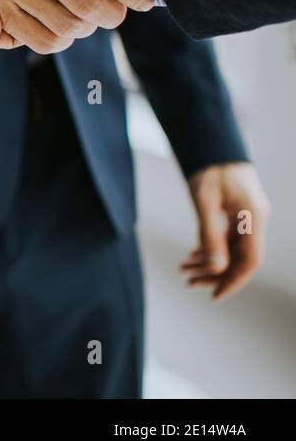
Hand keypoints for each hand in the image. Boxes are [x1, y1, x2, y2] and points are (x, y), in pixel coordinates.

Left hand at [182, 162, 269, 299]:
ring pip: (232, 249)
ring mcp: (248, 217)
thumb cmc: (208, 168)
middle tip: (188, 281)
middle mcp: (255, 219)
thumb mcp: (204, 201)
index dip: (233, 281)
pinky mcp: (239, 214)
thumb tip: (214, 267)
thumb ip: (209, 233)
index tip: (214, 296)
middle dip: (215, 273)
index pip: (250, 261)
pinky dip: (211, 248)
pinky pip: (229, 239)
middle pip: (240, 258)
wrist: (212, 144)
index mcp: (253, 217)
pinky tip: (193, 254)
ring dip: (210, 262)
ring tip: (184, 269)